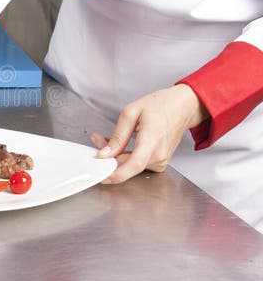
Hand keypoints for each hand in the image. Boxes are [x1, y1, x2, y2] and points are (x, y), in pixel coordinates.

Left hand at [90, 84, 207, 183]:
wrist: (183, 107)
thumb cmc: (161, 106)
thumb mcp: (132, 112)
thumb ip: (118, 136)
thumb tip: (105, 154)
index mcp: (152, 139)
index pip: (134, 164)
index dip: (115, 173)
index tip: (101, 175)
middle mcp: (158, 154)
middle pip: (127, 166)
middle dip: (107, 156)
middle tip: (98, 140)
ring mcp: (161, 161)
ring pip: (130, 166)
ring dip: (116, 156)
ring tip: (107, 139)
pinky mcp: (160, 163)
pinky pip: (137, 164)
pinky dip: (126, 157)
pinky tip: (121, 146)